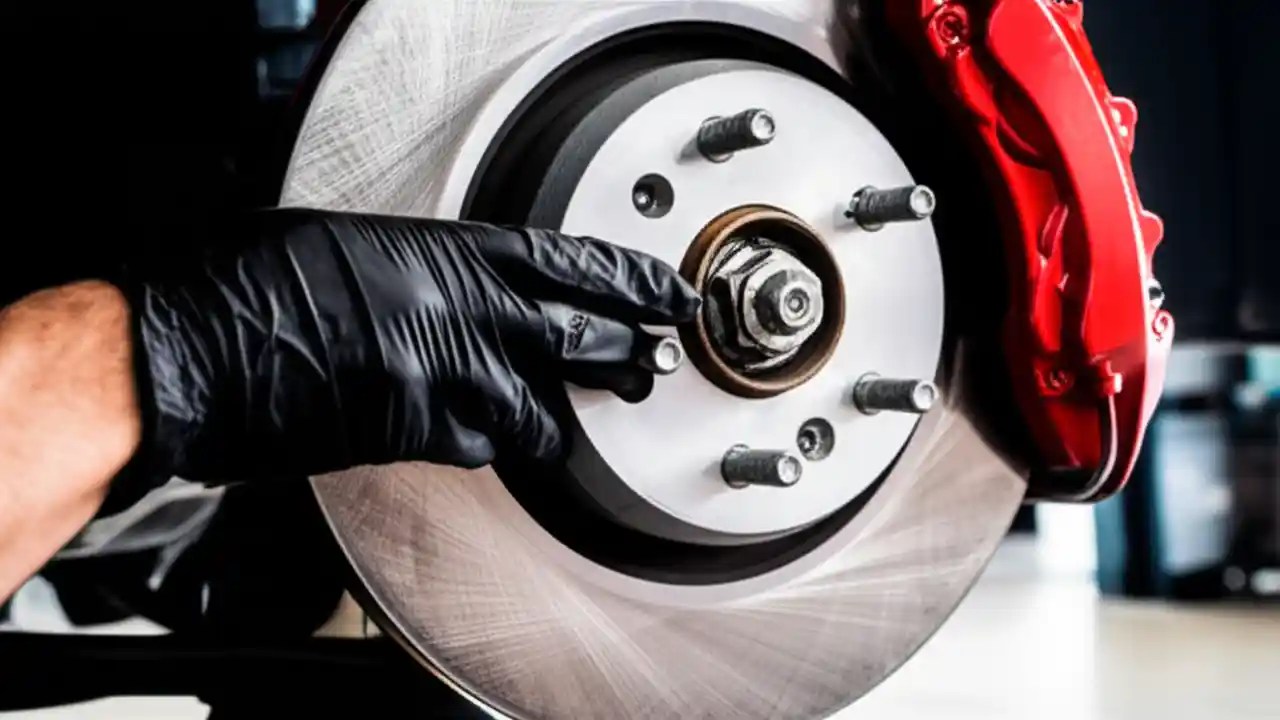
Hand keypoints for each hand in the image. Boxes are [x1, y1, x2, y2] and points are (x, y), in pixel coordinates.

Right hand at [113, 208, 699, 495]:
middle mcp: (460, 312)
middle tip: (645, 367)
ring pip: (540, 412)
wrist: (197, 348)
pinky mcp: (417, 433)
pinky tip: (472, 437)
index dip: (629, 282)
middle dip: (623, 357)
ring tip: (559, 426)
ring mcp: (443, 376)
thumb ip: (427, 265)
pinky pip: (480, 448)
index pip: (571, 264)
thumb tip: (466, 286)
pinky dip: (485, 446)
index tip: (666, 295)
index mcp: (448, 252)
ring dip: (553, 424)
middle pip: (580, 338)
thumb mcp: (358, 243)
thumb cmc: (258, 284)